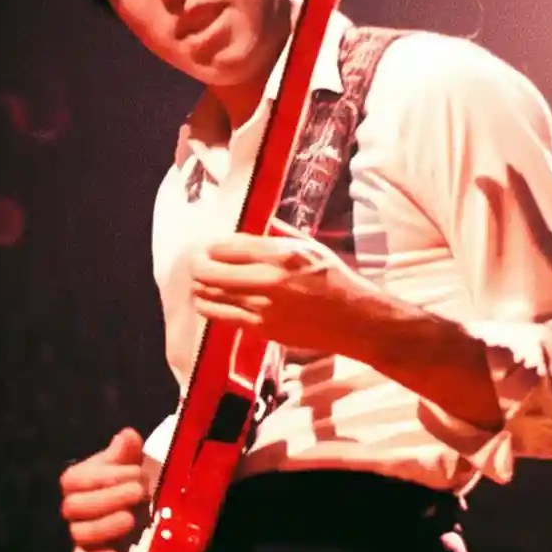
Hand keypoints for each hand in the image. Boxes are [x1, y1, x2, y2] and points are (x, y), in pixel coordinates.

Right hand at [59, 428, 147, 551]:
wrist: (139, 510)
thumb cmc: (130, 482)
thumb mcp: (130, 464)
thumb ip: (127, 451)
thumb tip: (127, 436)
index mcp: (77, 482)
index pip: (74, 480)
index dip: (103, 477)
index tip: (135, 473)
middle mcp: (73, 508)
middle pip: (74, 507)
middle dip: (108, 499)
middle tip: (139, 492)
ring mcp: (79, 534)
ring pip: (79, 533)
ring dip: (106, 526)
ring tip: (132, 518)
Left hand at [189, 218, 377, 356]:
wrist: (355, 320)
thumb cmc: (335, 279)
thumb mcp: (310, 246)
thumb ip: (280, 234)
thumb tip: (259, 221)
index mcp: (280, 254)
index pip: (226, 246)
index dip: (210, 247)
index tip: (206, 248)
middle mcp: (268, 279)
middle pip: (210, 271)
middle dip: (198, 267)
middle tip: (196, 266)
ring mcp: (263, 307)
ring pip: (211, 296)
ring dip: (200, 288)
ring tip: (199, 284)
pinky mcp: (262, 330)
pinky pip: (223, 317)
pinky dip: (211, 308)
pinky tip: (208, 303)